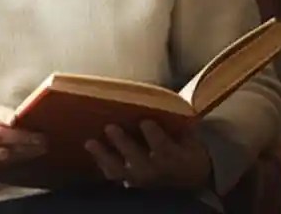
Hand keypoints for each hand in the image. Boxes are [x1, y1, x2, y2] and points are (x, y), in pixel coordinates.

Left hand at [84, 121, 211, 189]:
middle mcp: (155, 170)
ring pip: (119, 170)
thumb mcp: (189, 137)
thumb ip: (177, 123)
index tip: (145, 121)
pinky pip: (112, 175)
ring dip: (104, 156)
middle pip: (137, 159)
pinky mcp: (129, 180)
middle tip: (110, 127)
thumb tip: (164, 101)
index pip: (162, 148)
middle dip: (123, 144)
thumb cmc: (186, 149)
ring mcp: (140, 178)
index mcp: (173, 157)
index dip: (153, 135)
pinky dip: (101, 163)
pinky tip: (91, 148)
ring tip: (90, 142)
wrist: (190, 177)